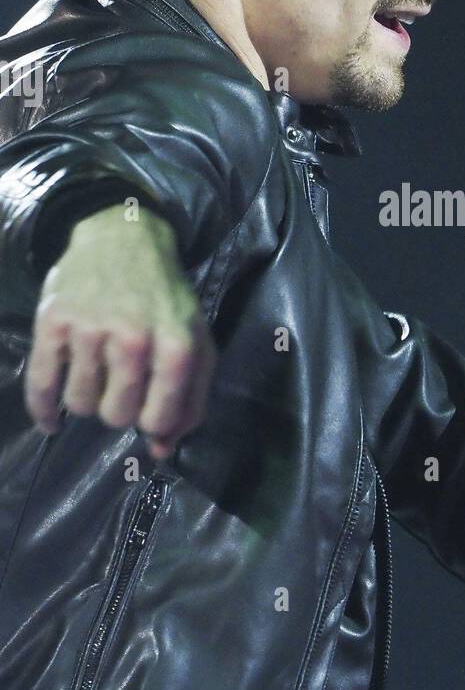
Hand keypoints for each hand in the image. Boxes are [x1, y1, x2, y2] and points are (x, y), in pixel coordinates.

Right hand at [24, 204, 216, 459]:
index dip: (153, 422)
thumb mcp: (196, 341)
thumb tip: (161, 450)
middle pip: (116, 416)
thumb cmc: (165, 298)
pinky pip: (42, 388)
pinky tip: (53, 420)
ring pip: (80, 405)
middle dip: (119, 409)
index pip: (158, 419)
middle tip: (121, 383)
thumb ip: (190, 400)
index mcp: (177, 346)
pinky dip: (45, 412)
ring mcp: (90, 330)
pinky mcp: (52, 322)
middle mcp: (133, 339)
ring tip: (97, 374)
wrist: (123, 239)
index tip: (149, 407)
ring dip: (88, 400)